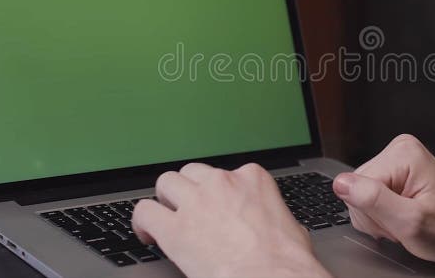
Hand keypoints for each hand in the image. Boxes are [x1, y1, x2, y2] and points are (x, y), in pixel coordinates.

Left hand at [132, 163, 330, 277]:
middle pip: (192, 172)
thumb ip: (272, 215)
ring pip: (166, 182)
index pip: (226, 173)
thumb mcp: (290, 226)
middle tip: (188, 210)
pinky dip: (143, 222)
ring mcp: (196, 202)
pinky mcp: (174, 228)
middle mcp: (222, 182)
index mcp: (252, 179)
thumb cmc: (286, 261)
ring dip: (165, 199)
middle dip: (189, 190)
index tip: (216, 207)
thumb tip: (272, 224)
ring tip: (165, 217)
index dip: (217, 192)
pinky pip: (145, 212)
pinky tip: (147, 234)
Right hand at [333, 134, 434, 267]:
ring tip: (406, 220)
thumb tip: (341, 183)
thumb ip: (374, 201)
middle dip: (376, 216)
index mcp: (402, 155)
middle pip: (357, 189)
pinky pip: (369, 195)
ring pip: (360, 194)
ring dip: (379, 217)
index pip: (356, 187)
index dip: (373, 214)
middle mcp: (398, 149)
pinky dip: (382, 213)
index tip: (399, 222)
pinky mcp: (395, 171)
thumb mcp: (411, 222)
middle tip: (404, 224)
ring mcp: (396, 159)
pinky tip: (402, 215)